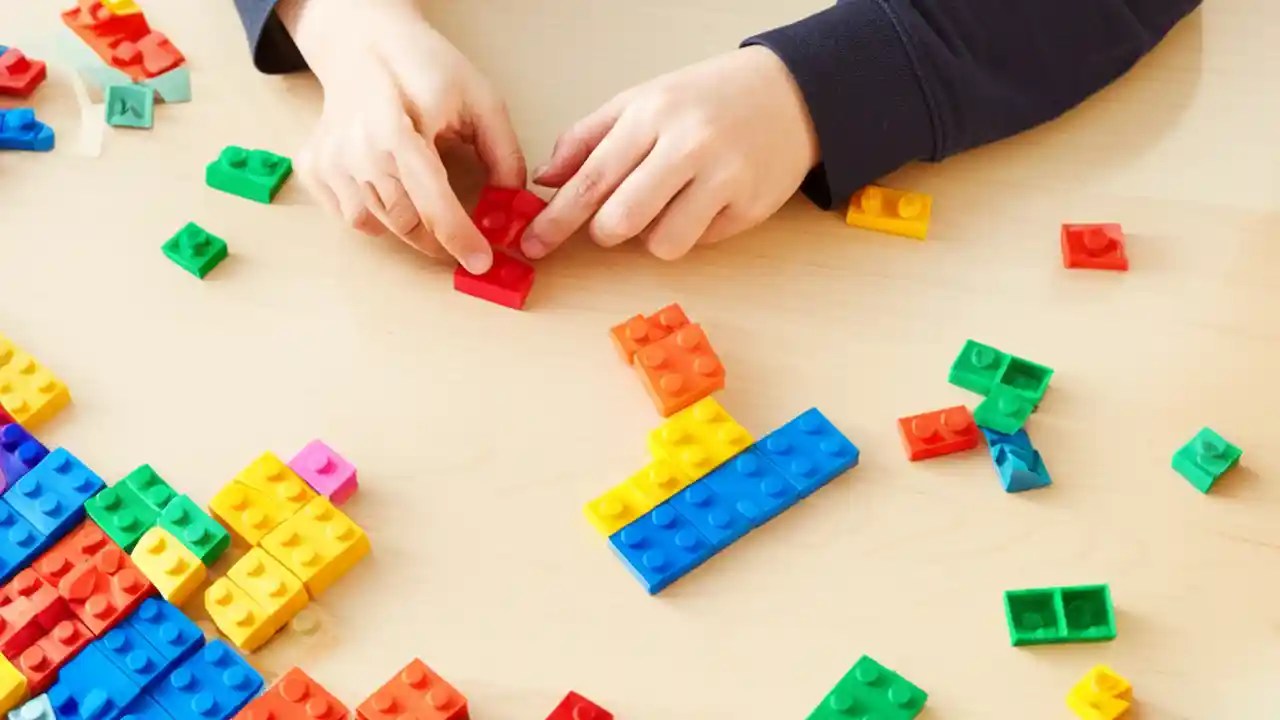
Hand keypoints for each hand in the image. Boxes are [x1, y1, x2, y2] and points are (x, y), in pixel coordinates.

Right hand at [280, 0, 524, 273]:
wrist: (362, 41)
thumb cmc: (420, 65)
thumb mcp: (479, 98)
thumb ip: (502, 152)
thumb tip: (513, 202)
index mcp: (396, 131)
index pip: (433, 204)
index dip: (460, 239)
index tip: (481, 260)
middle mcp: (355, 151)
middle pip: (405, 223)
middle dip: (439, 240)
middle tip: (466, 240)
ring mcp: (330, 161)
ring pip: (377, 225)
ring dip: (409, 225)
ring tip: (426, 197)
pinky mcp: (314, 167)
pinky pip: (351, 215)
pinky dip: (376, 215)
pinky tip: (391, 186)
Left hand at [522, 46, 818, 260]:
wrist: (791, 93)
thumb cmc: (706, 98)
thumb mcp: (643, 101)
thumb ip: (589, 138)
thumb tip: (548, 180)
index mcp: (652, 114)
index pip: (591, 178)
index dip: (557, 219)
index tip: (533, 244)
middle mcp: (688, 145)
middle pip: (620, 220)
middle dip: (604, 232)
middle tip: (609, 223)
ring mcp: (724, 178)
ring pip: (661, 244)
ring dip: (652, 237)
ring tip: (668, 205)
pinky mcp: (751, 207)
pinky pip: (701, 243)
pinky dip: (693, 230)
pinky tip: (706, 200)